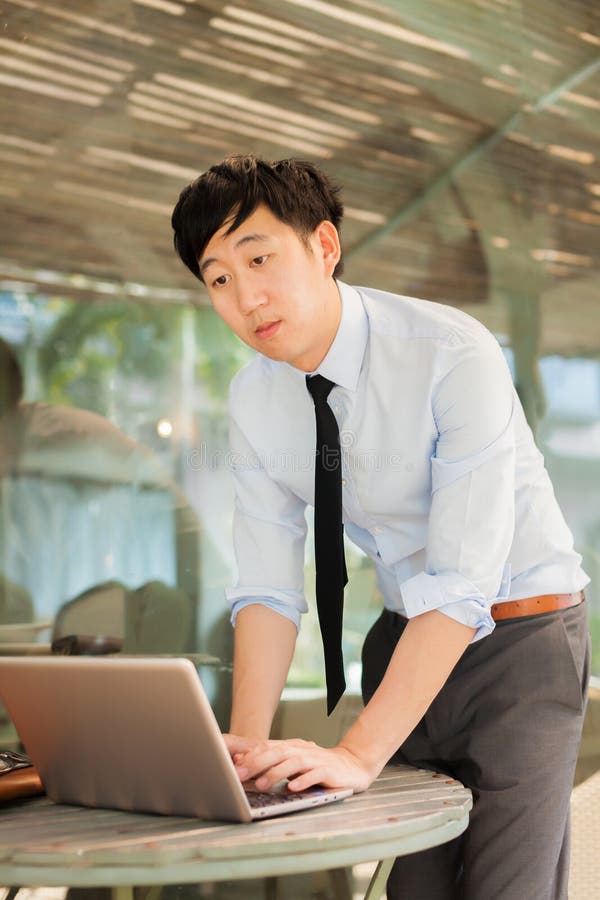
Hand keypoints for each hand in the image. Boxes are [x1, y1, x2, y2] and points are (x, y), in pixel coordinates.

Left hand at [230, 737, 378, 793]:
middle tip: (240, 775)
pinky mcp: (329, 771)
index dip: (250, 756)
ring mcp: (316, 760)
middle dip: (257, 763)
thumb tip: (245, 765)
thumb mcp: (294, 763)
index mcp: (291, 747)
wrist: (352, 765)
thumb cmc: (317, 766)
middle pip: (277, 752)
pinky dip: (303, 781)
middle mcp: (302, 750)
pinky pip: (315, 775)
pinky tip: (293, 788)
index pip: (267, 747)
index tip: (233, 768)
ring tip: (262, 784)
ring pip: (293, 762)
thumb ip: (274, 763)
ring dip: (276, 772)